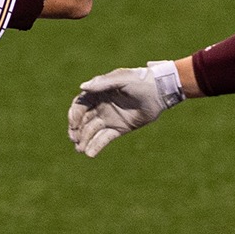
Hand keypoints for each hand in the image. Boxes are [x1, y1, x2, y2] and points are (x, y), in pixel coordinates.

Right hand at [68, 60, 183, 156]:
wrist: (160, 91)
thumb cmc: (140, 80)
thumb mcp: (121, 79)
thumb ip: (102, 83)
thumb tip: (82, 87)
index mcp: (98, 93)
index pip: (80, 105)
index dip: (74, 114)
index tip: (74, 124)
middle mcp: (101, 107)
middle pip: (83, 120)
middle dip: (76, 130)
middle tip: (74, 139)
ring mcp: (110, 118)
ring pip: (92, 131)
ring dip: (84, 140)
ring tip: (80, 150)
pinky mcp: (120, 128)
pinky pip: (105, 138)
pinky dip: (96, 146)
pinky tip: (90, 154)